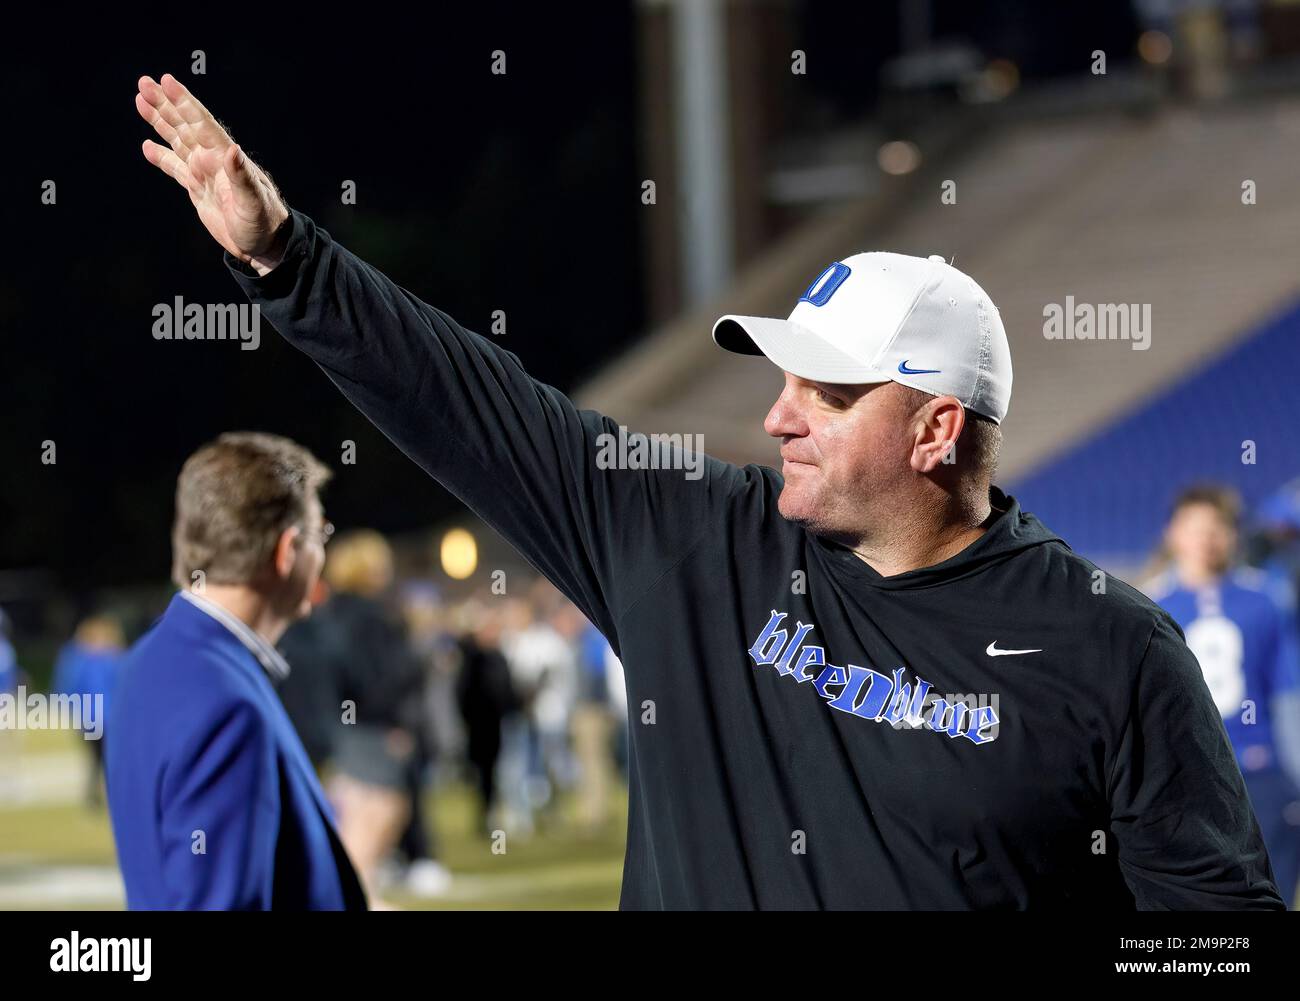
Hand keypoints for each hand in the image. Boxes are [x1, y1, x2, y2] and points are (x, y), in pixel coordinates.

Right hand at [136, 74, 289, 274]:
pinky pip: (175, 168)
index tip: (167, 81)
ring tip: (141, 100)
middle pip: (185, 125)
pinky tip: (147, 146)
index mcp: (225, 159)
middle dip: (165, 104)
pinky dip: (161, 157)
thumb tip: (231, 149)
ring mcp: (204, 173)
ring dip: (160, 121)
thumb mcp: (254, 202)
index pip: (201, 124)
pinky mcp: (198, 188)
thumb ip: (242, 176)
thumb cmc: (264, 224)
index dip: (184, 102)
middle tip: (145, 82)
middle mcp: (213, 160)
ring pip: (177, 141)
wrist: (264, 246)